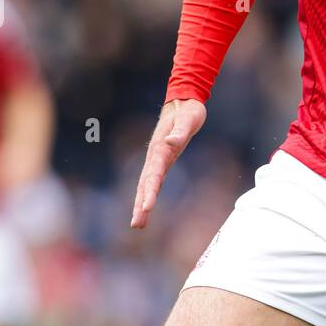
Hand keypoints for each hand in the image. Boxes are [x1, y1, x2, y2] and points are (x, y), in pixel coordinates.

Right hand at [130, 98, 206, 228]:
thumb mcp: (189, 119)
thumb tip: (171, 142)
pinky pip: (151, 181)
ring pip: (145, 185)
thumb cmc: (188, 110)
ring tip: (137, 224)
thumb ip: (180, 132)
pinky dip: (146, 195)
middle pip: (145, 184)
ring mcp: (156, 159)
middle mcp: (155, 156)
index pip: (154, 175)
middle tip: (137, 224)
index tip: (147, 208)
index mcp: (160, 149)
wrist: (182, 100)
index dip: (150, 192)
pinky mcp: (161, 160)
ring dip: (140, 204)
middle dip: (140, 205)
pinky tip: (145, 207)